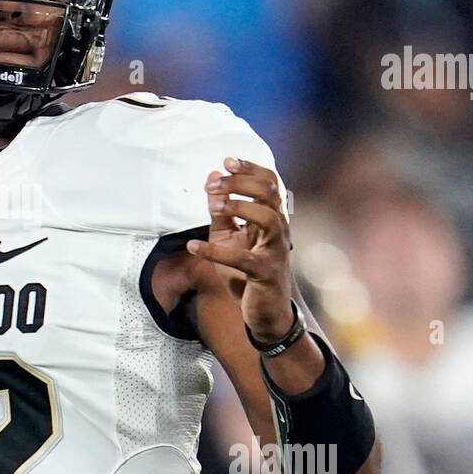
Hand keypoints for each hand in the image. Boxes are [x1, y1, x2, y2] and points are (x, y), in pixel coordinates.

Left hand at [186, 157, 293, 339]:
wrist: (265, 312)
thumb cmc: (248, 272)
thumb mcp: (228, 236)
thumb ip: (220, 210)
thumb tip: (211, 177)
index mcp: (272, 217)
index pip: (269, 183)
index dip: (250, 169)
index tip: (227, 161)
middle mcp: (279, 230)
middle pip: (270, 193)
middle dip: (240, 183)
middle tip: (215, 185)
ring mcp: (275, 250)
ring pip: (268, 218)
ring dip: (239, 207)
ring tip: (214, 205)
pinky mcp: (265, 272)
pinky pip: (241, 258)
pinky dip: (215, 251)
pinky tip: (193, 246)